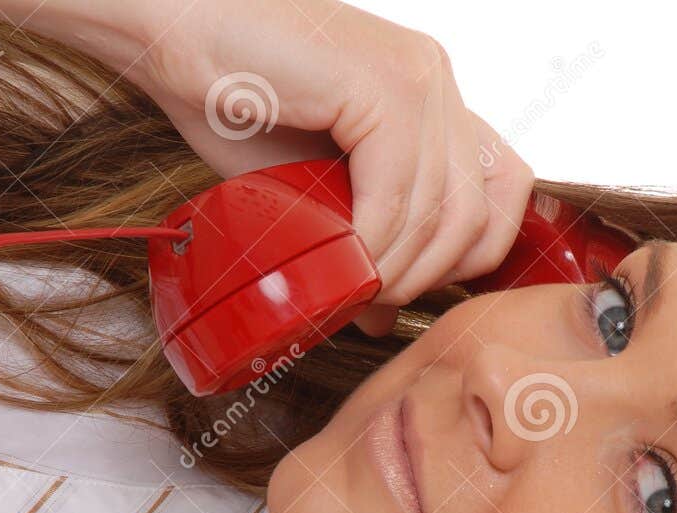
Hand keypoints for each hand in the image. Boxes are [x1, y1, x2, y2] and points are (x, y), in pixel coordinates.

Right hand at [91, 0, 535, 335]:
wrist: (172, 34)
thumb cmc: (230, 97)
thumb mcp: (309, 190)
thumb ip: (359, 243)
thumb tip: (383, 314)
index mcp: (431, 99)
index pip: (503, 191)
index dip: (470, 256)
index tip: (410, 287)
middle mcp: (436, 81)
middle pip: (482, 211)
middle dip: (429, 275)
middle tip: (372, 297)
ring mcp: (416, 78)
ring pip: (445, 211)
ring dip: (395, 267)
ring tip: (349, 284)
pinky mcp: (383, 85)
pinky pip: (399, 193)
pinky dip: (372, 240)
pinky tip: (339, 252)